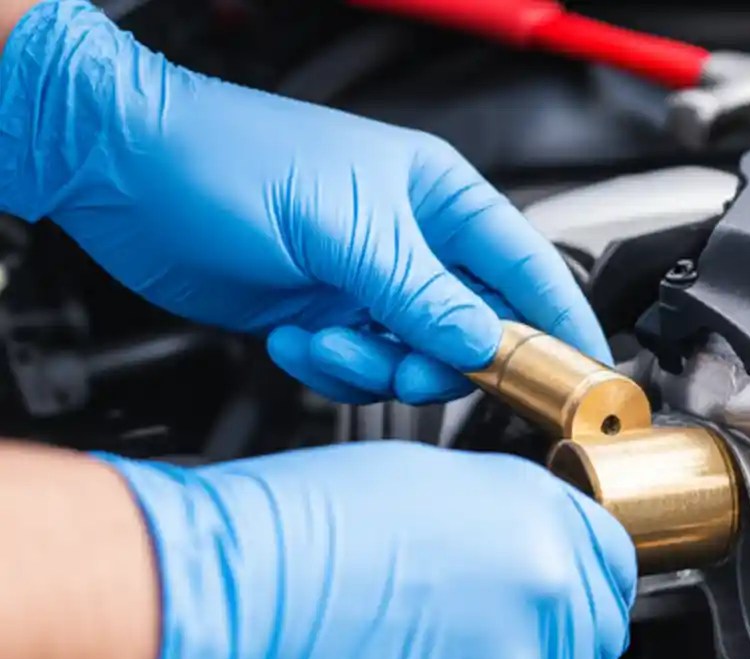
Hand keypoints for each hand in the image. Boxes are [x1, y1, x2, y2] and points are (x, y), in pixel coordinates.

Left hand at [0, 0, 609, 403]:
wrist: (124, 171)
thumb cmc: (231, 157)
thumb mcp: (344, 228)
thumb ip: (420, 294)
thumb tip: (481, 342)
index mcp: (439, 200)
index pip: (527, 267)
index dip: (562, 321)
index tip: (588, 372)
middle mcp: (412, 244)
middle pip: (474, 329)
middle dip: (446, 360)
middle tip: (412, 363)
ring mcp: (368, 283)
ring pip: (415, 358)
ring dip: (375, 366)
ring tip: (329, 340)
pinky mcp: (325, 316)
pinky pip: (359, 369)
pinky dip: (331, 368)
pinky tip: (296, 337)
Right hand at [103, 442, 636, 658]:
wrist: (245, 580)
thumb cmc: (312, 522)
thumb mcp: (436, 485)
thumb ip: (509, 522)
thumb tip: (527, 552)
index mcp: (544, 523)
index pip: (615, 566)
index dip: (585, 583)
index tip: (566, 598)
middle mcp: (547, 595)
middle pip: (594, 642)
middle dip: (556, 644)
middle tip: (491, 640)